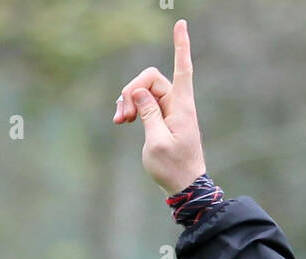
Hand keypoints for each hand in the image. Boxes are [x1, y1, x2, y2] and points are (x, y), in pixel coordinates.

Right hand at [113, 19, 206, 193]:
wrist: (185, 188)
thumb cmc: (173, 169)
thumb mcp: (156, 142)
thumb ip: (147, 113)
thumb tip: (138, 92)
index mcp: (182, 107)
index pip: (182, 69)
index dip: (180, 46)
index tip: (181, 23)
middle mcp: (177, 104)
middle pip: (151, 79)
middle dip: (132, 91)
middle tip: (123, 117)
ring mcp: (169, 111)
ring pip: (145, 91)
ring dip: (129, 101)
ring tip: (119, 121)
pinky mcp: (162, 120)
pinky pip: (144, 104)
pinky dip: (132, 109)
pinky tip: (122, 120)